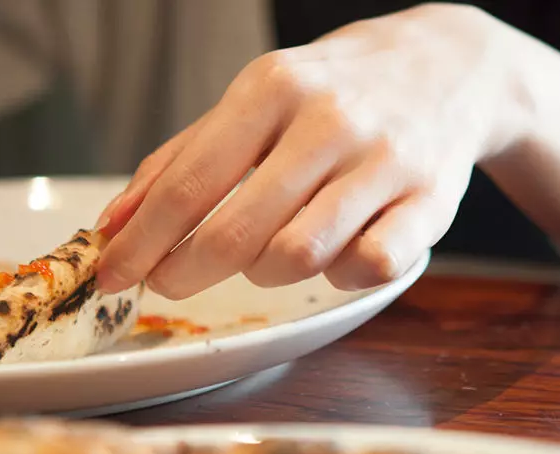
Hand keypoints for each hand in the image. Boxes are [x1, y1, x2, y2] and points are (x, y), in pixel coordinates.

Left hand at [96, 3, 522, 297]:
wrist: (448, 67)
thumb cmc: (336, 91)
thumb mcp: (256, 99)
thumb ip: (183, 158)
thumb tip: (114, 225)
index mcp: (273, 87)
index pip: (190, 183)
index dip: (142, 242)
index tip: (111, 275)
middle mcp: (330, 122)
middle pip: (237, 233)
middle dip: (188, 271)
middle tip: (173, 281)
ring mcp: (385, 163)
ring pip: (299, 257)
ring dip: (266, 273)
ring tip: (267, 255)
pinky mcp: (432, 202)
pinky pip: (371, 267)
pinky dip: (341, 276)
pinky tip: (336, 255)